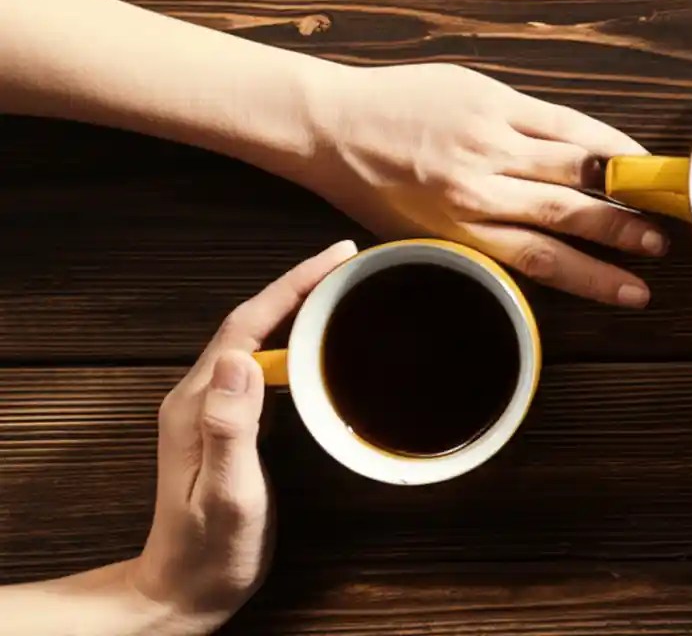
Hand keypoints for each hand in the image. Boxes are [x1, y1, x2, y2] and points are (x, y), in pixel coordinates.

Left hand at [127, 241, 356, 632]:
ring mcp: (213, 409)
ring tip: (344, 293)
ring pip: (259, 340)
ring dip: (299, 310)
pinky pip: (265, 367)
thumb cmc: (210, 551)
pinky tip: (322, 347)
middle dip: (301, 285)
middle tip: (351, 265)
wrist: (185, 590)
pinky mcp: (229, 424)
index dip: (291, 285)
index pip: (247, 324)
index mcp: (198, 403)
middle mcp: (200, 396)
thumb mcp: (225, 493)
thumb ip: (229, 427)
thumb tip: (241, 359)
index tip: (335, 258)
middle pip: (253, 322)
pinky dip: (296, 343)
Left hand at [298, 63, 664, 307]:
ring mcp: (487, 138)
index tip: (635, 293)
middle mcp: (479, 187)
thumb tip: (541, 257)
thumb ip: (480, 246)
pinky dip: (598, 135)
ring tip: (657, 197)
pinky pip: (559, 119)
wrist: (329, 124)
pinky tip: (626, 147)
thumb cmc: (370, 188)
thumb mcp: (420, 236)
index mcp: (461, 230)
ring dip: (620, 183)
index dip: (595, 279)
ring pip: (571, 162)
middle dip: (620, 231)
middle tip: (660, 245)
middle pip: (566, 213)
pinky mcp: (491, 99)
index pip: (543, 259)